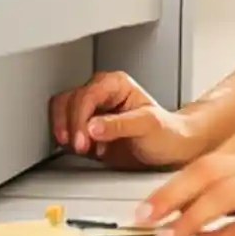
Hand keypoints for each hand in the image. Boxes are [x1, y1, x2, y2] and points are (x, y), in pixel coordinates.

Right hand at [48, 71, 206, 170]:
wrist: (173, 149)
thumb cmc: (167, 132)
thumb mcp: (148, 126)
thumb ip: (120, 125)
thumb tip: (93, 127)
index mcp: (116, 85)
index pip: (86, 95)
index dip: (80, 117)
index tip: (84, 139)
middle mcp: (101, 94)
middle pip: (68, 101)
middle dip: (70, 125)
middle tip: (79, 146)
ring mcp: (92, 111)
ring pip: (61, 112)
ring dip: (66, 132)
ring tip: (82, 149)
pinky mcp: (87, 129)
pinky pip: (65, 130)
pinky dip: (68, 141)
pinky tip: (85, 151)